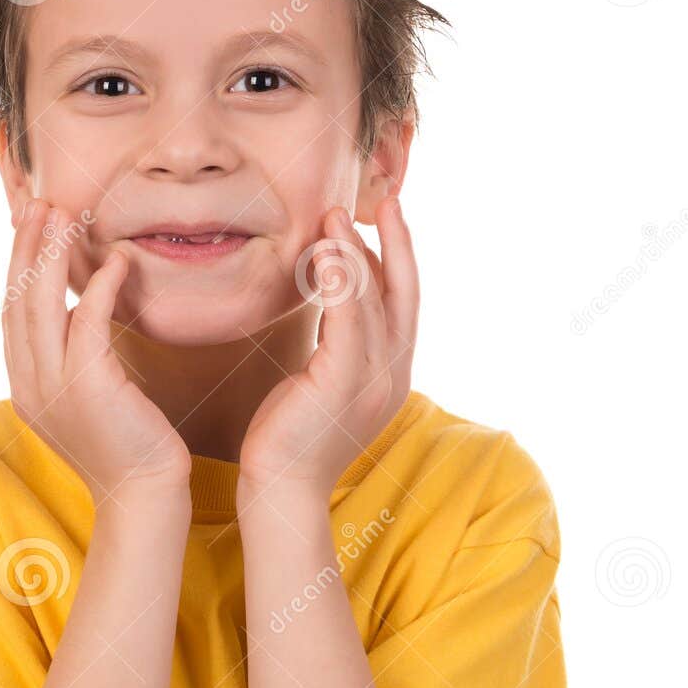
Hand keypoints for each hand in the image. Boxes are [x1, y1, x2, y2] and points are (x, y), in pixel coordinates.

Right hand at [3, 198, 192, 504]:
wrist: (142, 495)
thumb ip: (72, 361)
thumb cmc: (127, 447)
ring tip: (65, 214)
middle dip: (26, 247)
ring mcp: (52, 385)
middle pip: (17, 300)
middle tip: (40, 204)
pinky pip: (87, 319)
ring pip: (41, 303)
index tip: (30, 227)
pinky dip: (99, 284)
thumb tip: (75, 319)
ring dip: (52, 253)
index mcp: (25, 387)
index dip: (17, 266)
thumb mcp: (87, 400)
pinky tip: (118, 260)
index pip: (12, 314)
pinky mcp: (87, 384)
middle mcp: (29, 384)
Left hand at [238, 198, 418, 501]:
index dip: (400, 255)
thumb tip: (336, 296)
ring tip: (337, 216)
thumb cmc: (291, 437)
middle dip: (398, 242)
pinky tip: (328, 254)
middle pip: (405, 293)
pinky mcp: (342, 385)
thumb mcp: (322, 379)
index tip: (388, 215)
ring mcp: (373, 381)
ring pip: (374, 301)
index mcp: (391, 373)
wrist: (282, 489)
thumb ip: (337, 340)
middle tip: (386, 198)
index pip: (404, 302)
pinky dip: (341, 284)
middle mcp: (392, 375)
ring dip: (356, 254)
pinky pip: (348, 323)